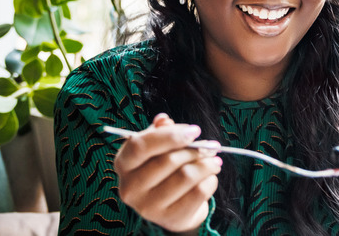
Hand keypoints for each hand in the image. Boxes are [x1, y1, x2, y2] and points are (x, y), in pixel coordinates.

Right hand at [114, 113, 221, 232]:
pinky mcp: (169, 218)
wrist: (172, 206)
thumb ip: (160, 131)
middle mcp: (130, 187)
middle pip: (168, 161)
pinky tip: (210, 176)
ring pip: (186, 176)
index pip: (140, 146)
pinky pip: (198, 192)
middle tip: (211, 146)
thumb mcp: (158, 148)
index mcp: (124, 163)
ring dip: (207, 164)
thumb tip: (164, 120)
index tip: (195, 130)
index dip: (170, 136)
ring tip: (214, 160)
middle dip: (195, 150)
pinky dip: (210, 180)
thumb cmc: (163, 169)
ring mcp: (148, 206)